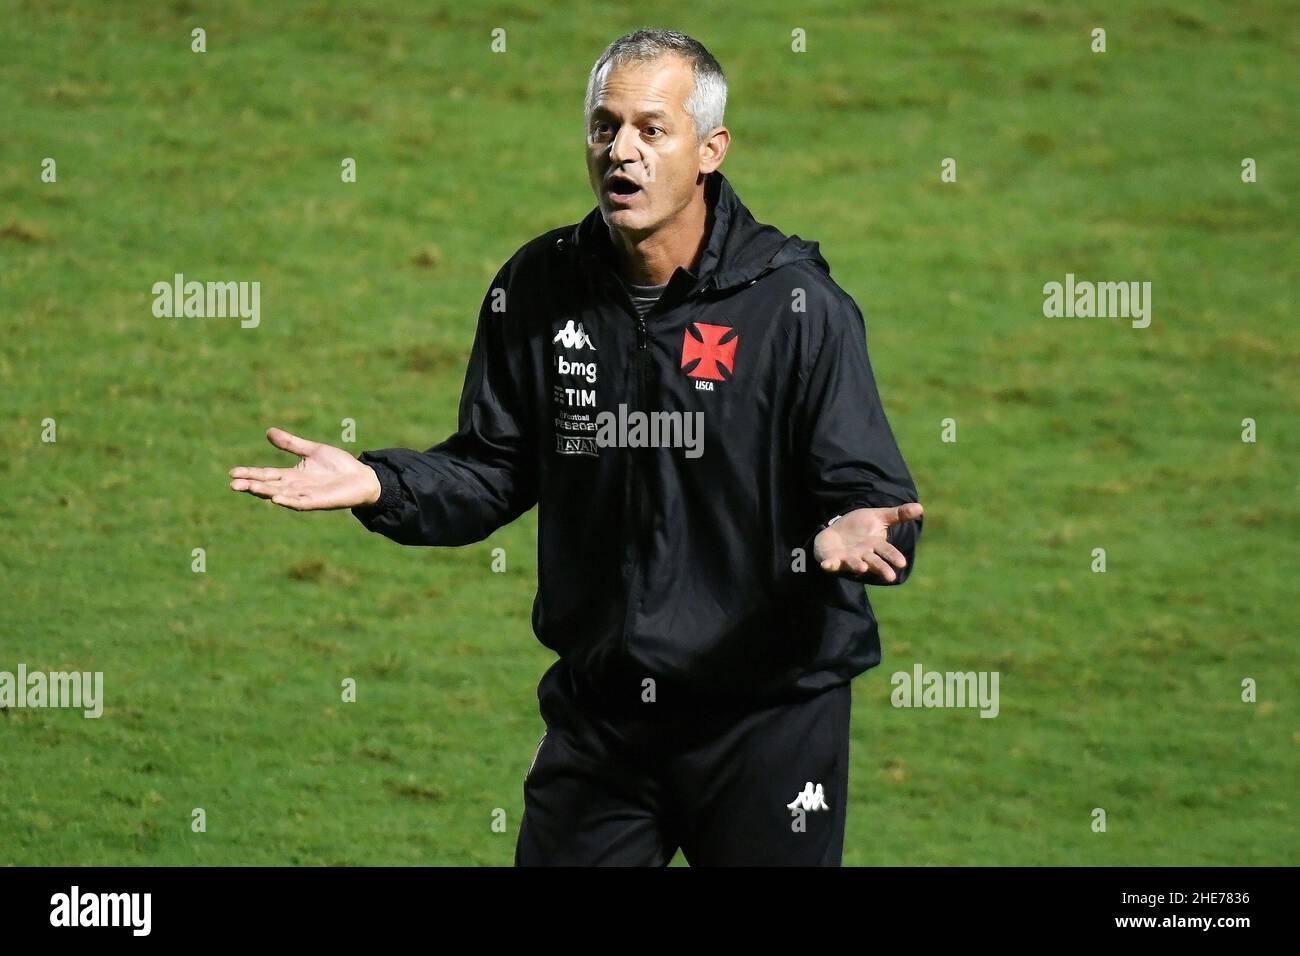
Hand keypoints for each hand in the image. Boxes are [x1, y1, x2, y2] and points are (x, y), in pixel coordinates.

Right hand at [229, 427, 381, 510]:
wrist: (362, 477)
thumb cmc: (339, 465)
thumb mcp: (312, 450)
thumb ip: (291, 443)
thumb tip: (268, 431)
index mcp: (292, 475)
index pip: (266, 474)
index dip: (250, 473)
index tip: (232, 472)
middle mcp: (295, 487)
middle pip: (268, 485)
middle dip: (251, 485)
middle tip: (233, 484)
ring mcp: (305, 495)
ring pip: (280, 494)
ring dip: (265, 492)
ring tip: (249, 488)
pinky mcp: (318, 502)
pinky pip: (300, 503)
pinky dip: (288, 501)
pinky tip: (276, 498)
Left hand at [813, 503, 923, 581]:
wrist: (837, 531)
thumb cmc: (861, 527)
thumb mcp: (879, 517)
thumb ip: (898, 514)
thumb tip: (921, 507)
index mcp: (876, 545)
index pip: (887, 551)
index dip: (894, 557)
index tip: (902, 563)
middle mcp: (863, 555)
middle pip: (874, 562)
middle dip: (881, 568)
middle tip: (890, 577)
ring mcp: (848, 558)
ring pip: (854, 564)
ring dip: (857, 566)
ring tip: (861, 568)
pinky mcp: (832, 560)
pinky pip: (831, 564)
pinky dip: (829, 565)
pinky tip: (826, 565)